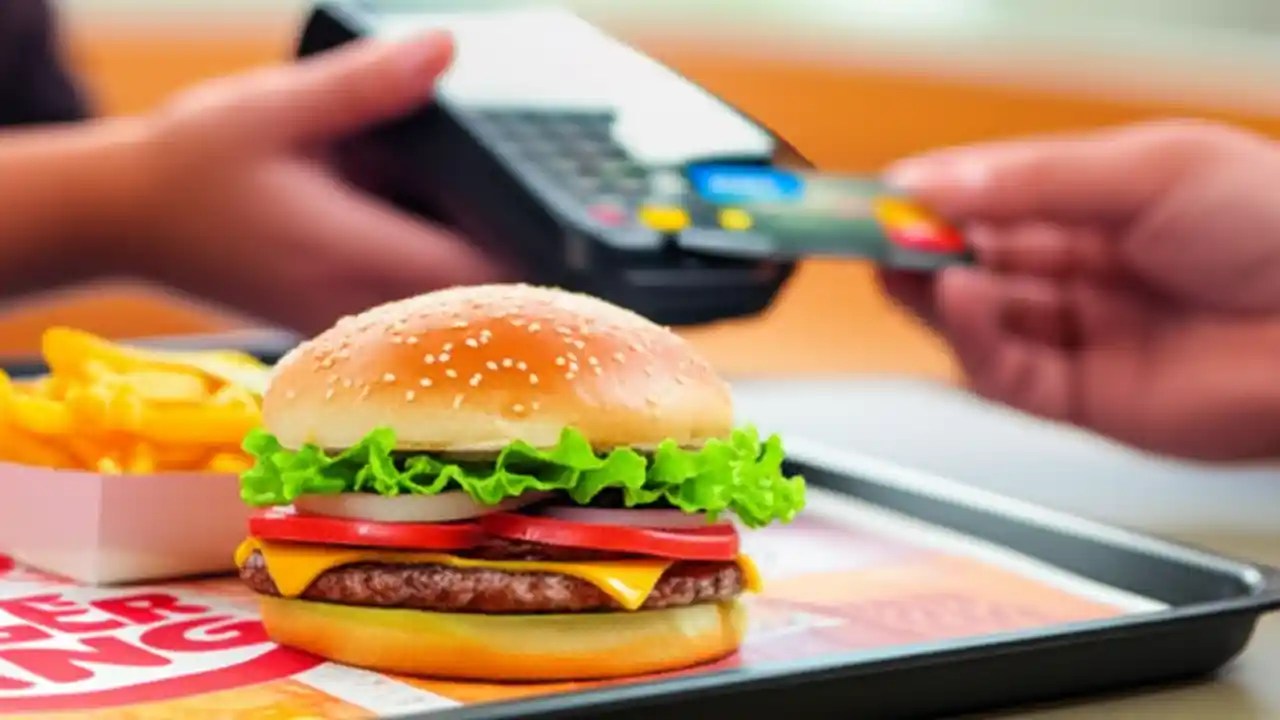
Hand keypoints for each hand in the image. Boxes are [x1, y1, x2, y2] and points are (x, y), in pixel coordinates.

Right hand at [127, 32, 509, 334]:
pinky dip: (436, 264)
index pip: (479, 273)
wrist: (127, 217)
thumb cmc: (192, 165)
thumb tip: (446, 52)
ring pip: (447, 305)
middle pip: (478, 297)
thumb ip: (365, 86)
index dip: (532, 243)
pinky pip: (414, 301)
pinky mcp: (338, 317)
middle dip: (512, 246)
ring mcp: (347, 320)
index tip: (562, 205)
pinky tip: (415, 211)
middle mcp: (356, 303)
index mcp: (349, 255)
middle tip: (533, 194)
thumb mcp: (275, 109)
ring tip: (459, 197)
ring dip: (473, 254)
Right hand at [880, 120, 1279, 460]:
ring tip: (901, 264)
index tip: (872, 193)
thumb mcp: (1151, 169)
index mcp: (1090, 205)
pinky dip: (971, 340)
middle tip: (864, 233)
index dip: (924, 197)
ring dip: (929, 292)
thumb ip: (1035, 182)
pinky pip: (1004, 372)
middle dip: (911, 246)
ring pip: (973, 319)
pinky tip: (959, 302)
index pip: (982, 199)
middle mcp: (1076, 271)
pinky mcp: (1079, 398)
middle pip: (965, 260)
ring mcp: (1075, 334)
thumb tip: (934, 181)